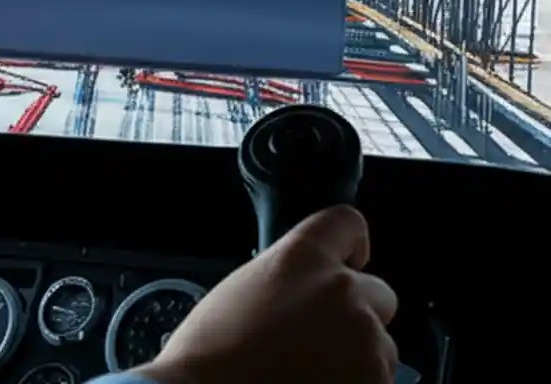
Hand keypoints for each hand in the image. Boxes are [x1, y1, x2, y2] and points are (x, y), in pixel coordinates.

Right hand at [132, 205, 398, 383]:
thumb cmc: (209, 353)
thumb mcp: (241, 290)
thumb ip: (284, 278)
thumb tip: (303, 290)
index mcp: (301, 257)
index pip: (347, 225)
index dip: (352, 247)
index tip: (350, 264)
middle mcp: (341, 289)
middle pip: (379, 293)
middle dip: (357, 314)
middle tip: (319, 341)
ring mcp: (365, 339)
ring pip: (382, 344)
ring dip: (359, 356)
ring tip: (310, 371)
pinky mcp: (376, 380)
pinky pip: (380, 378)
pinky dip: (358, 383)